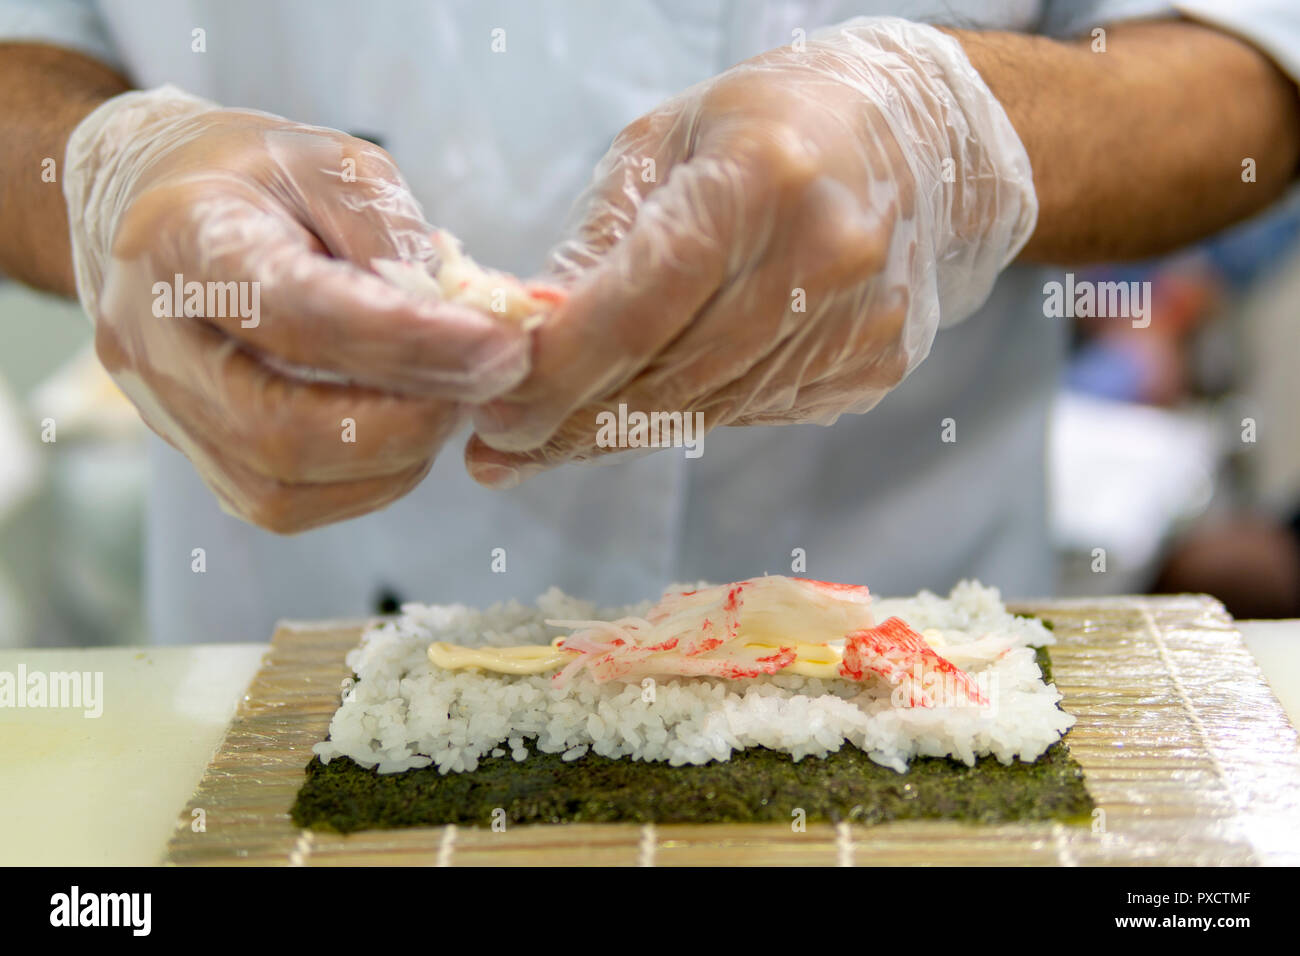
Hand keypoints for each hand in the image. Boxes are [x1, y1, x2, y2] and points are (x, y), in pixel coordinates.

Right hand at [64, 86, 529, 529]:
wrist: (161, 206)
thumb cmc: (258, 181)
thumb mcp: (332, 165)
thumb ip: (394, 239)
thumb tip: (470, 324)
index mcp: (183, 241)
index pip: (300, 312)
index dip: (410, 342)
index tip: (502, 348)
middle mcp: (153, 340)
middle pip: (280, 429)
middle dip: (409, 421)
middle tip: (492, 384)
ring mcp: (166, 411)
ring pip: (283, 487)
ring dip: (396, 458)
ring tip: (454, 399)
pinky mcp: (197, 457)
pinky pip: (286, 505)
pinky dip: (368, 482)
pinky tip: (410, 431)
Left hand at [465, 17, 1035, 486]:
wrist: (913, 141)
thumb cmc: (764, 126)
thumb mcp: (659, 149)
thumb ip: (594, 251)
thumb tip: (522, 351)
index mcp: (759, 180)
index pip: (640, 309)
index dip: (559, 376)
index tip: (493, 419)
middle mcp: (821, 259)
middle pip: (670, 381)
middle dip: (571, 421)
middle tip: (502, 446)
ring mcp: (857, 324)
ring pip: (704, 412)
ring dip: (619, 431)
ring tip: (556, 430)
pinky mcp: (871, 367)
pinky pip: (750, 412)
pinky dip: (686, 414)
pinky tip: (651, 398)